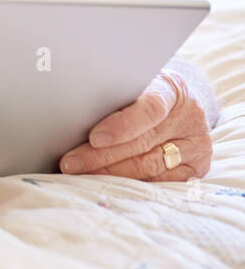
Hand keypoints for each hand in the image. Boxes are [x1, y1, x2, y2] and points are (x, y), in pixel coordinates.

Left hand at [58, 70, 211, 181]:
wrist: (174, 104)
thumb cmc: (141, 92)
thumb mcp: (130, 85)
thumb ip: (111, 97)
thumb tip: (70, 113)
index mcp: (172, 89)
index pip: (150, 108)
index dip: (122, 125)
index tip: (94, 138)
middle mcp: (189, 117)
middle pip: (142, 143)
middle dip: (100, 155)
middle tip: (71, 163)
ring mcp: (196, 145)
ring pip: (148, 166)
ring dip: (109, 172)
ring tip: (80, 174)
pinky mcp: (197, 167)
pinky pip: (159, 181)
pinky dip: (129, 183)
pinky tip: (105, 183)